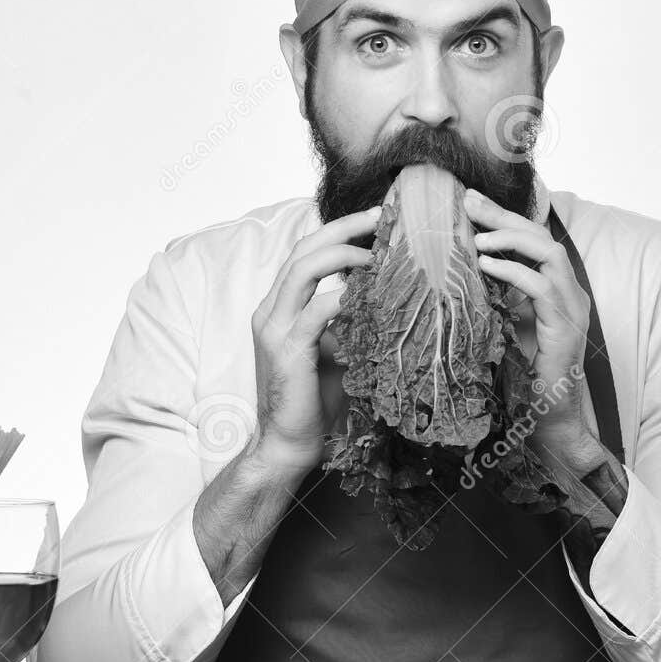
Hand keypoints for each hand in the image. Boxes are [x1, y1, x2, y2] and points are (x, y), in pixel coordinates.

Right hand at [249, 205, 380, 476]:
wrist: (289, 444)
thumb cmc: (317, 401)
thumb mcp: (337, 349)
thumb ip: (350, 319)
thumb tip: (388, 294)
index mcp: (280, 306)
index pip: (306, 252)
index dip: (339, 231)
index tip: (376, 219)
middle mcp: (271, 309)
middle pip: (304, 249)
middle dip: (344, 228)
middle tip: (382, 217)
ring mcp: (275, 327)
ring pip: (304, 269)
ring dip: (344, 254)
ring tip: (377, 253)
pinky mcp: (286, 349)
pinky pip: (316, 310)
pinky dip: (343, 295)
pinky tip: (369, 293)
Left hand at [463, 188, 601, 470]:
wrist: (548, 423)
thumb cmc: (522, 381)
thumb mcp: (500, 328)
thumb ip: (491, 300)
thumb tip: (456, 272)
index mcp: (553, 290)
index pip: (532, 240)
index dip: (502, 219)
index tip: (469, 202)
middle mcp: (568, 293)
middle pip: (541, 237)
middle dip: (504, 216)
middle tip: (469, 202)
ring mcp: (571, 309)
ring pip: (548, 253)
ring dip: (511, 238)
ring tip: (477, 236)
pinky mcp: (566, 330)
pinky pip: (543, 288)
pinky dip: (515, 272)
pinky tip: (487, 265)